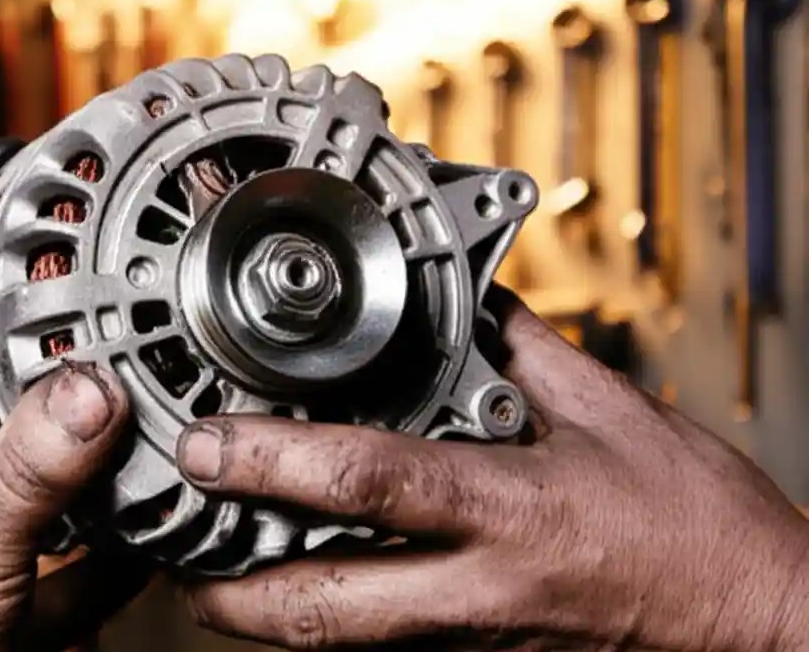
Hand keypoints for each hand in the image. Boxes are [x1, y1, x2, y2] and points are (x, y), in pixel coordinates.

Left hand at [0, 364, 149, 651]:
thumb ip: (29, 469)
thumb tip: (88, 391)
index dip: (7, 356)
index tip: (74, 333)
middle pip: (8, 444)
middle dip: (69, 430)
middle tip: (126, 396)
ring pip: (46, 511)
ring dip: (96, 495)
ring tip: (148, 459)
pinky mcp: (6, 621)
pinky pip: (72, 578)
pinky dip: (112, 562)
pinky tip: (151, 542)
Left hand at [173, 289, 808, 649]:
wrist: (762, 627)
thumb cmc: (703, 532)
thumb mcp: (617, 416)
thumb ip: (527, 351)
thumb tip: (470, 301)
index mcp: (509, 510)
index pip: (368, 485)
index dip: (274, 462)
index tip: (208, 440)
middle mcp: (475, 589)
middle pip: (314, 611)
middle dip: (221, 589)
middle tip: (168, 543)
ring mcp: (469, 637)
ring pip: (331, 643)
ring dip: (254, 612)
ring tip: (200, 570)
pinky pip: (375, 644)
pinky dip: (318, 619)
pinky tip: (293, 585)